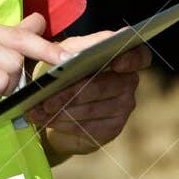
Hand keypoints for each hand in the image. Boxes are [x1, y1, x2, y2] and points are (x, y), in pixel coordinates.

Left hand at [27, 30, 150, 161]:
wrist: (62, 104)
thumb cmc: (67, 70)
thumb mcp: (68, 52)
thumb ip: (73, 49)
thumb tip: (69, 58)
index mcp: (122, 57)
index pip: (139, 56)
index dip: (131, 59)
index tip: (116, 63)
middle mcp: (128, 82)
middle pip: (103, 86)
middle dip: (71, 93)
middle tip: (45, 99)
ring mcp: (124, 106)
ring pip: (91, 109)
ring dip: (62, 110)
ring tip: (39, 110)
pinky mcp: (113, 128)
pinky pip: (87, 127)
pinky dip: (63, 123)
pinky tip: (46, 120)